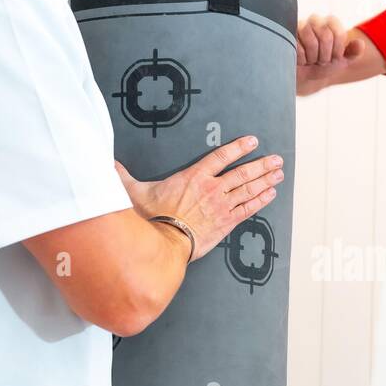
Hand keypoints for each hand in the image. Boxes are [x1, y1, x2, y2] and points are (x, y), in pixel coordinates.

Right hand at [114, 135, 283, 261]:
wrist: (164, 244)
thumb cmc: (150, 219)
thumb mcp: (134, 193)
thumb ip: (123, 176)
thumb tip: (106, 164)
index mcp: (194, 177)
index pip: (221, 156)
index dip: (238, 147)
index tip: (252, 141)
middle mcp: (212, 189)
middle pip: (243, 173)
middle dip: (262, 165)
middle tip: (277, 159)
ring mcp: (222, 206)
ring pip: (249, 189)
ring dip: (266, 180)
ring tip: (279, 174)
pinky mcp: (226, 224)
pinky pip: (248, 209)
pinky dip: (261, 201)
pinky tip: (271, 195)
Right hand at [296, 13, 365, 95]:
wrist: (305, 76)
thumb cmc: (323, 65)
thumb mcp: (342, 61)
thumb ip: (353, 53)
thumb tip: (360, 44)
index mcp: (331, 22)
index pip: (339, 34)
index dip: (337, 51)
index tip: (334, 57)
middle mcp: (316, 19)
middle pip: (326, 37)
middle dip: (325, 56)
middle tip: (321, 60)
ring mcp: (300, 25)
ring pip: (311, 42)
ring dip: (313, 58)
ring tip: (310, 60)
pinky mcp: (287, 34)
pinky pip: (298, 48)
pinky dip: (302, 60)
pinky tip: (300, 60)